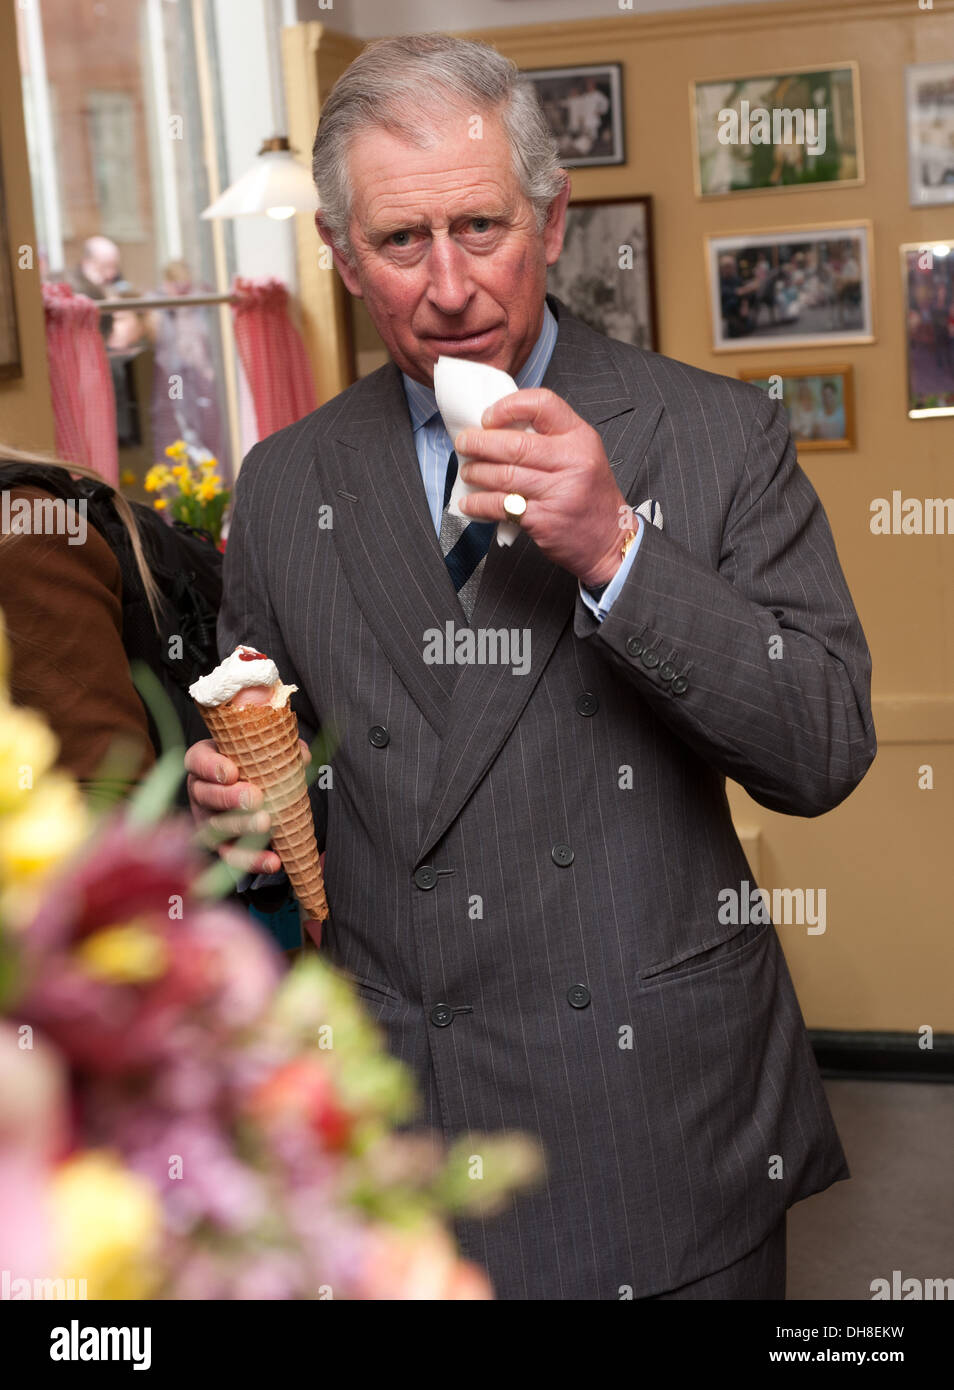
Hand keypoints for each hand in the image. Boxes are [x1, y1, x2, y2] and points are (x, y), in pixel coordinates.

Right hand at [184, 736, 311, 875]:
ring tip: (266, 823)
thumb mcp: (261, 749)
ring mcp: (208, 819)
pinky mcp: (220, 844)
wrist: (253, 785)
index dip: (211, 767)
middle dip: (229, 798)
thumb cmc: (253, 760)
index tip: (232, 772)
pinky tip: (273, 861)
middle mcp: (200, 791)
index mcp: (204, 761)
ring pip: (217, 827)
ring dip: (242, 827)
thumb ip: (280, 748)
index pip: (197, 761)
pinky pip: (232, 855)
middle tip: (255, 798)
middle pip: (206, 795)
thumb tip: (303, 755)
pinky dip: (252, 860)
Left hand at [455, 388, 628, 588]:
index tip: (488, 418)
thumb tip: (498, 429)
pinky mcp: (544, 519)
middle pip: (515, 444)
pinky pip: (501, 506)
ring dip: (477, 473)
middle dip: (480, 443)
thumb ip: (549, 438)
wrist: (609, 540)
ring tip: (468, 472)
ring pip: (504, 475)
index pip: (543, 404)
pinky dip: (479, 503)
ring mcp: (558, 491)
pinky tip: (469, 502)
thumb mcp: (582, 455)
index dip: (509, 407)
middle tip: (464, 444)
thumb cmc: (589, 495)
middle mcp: (572, 461)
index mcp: (580, 437)